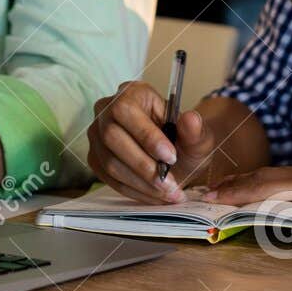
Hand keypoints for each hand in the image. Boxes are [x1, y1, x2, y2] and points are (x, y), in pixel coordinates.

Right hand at [87, 81, 218, 202]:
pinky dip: (134, 191)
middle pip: (112, 138)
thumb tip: (190, 119)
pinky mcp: (95, 159)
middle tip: (170, 184)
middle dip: (144, 166)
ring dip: (141, 184)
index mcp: (131, 93)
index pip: (127, 111)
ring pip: (110, 163)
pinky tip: (154, 196)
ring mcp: (96, 136)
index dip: (147, 136)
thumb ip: (195, 130)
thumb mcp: (195, 134)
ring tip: (167, 194)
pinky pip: (110, 179)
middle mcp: (106, 111)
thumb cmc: (182, 139)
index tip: (171, 157)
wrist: (174, 155)